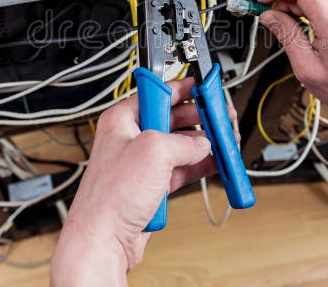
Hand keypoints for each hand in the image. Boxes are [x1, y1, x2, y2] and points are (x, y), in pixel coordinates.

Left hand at [51, 78, 233, 285]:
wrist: (103, 240)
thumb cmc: (110, 197)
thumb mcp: (154, 152)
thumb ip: (184, 142)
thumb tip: (201, 144)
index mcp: (122, 119)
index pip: (158, 93)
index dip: (184, 89)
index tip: (204, 87)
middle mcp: (130, 138)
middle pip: (173, 118)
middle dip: (200, 118)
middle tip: (221, 118)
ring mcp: (141, 164)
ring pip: (180, 146)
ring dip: (204, 144)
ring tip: (225, 141)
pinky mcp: (151, 186)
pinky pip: (181, 169)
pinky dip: (199, 166)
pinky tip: (216, 162)